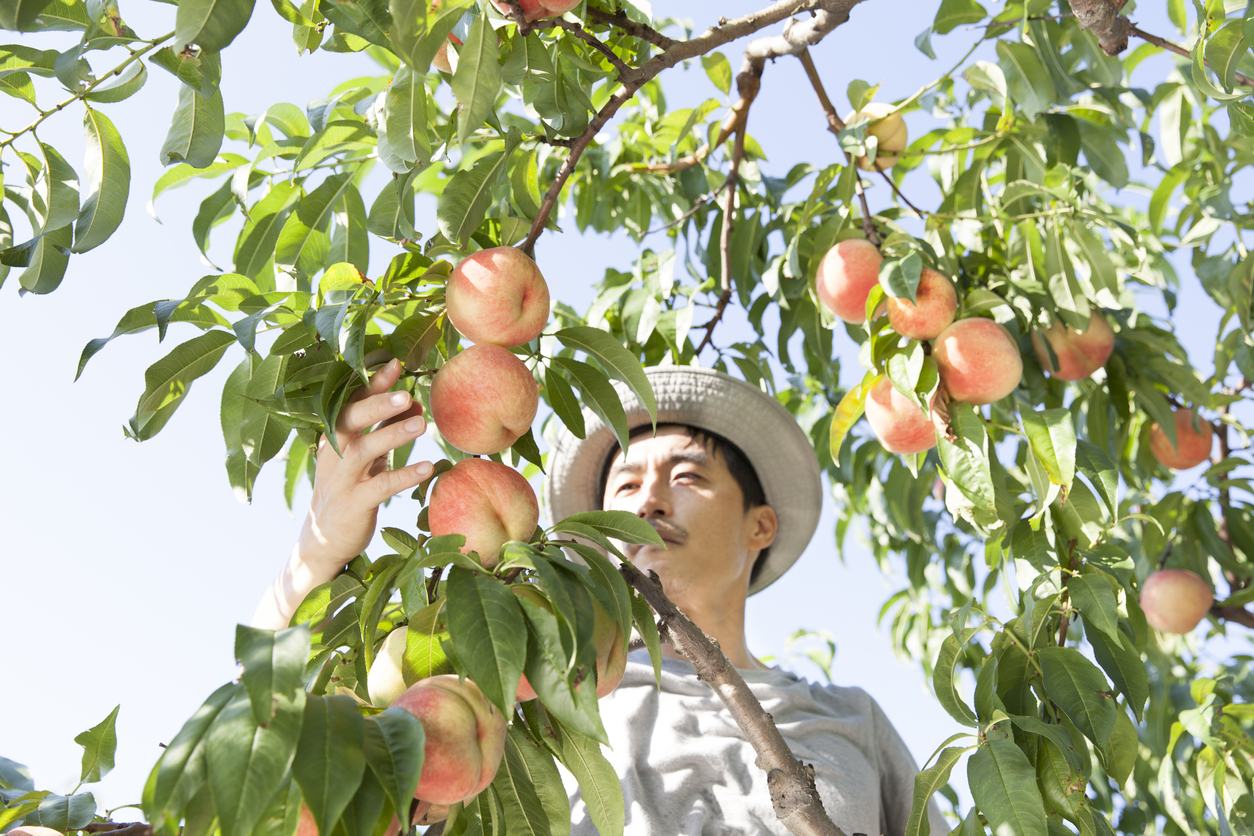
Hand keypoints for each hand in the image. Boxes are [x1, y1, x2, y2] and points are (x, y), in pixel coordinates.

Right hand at [297, 358, 433, 574]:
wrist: (323, 539)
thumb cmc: (348, 487)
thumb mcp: (365, 456)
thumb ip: (386, 428)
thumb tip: (416, 402)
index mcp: (334, 435)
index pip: (352, 402)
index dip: (373, 383)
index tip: (396, 363)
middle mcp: (333, 453)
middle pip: (350, 421)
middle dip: (377, 404)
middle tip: (407, 393)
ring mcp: (341, 480)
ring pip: (363, 451)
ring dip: (392, 435)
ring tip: (422, 424)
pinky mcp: (353, 505)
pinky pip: (380, 487)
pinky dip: (403, 476)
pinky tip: (428, 468)